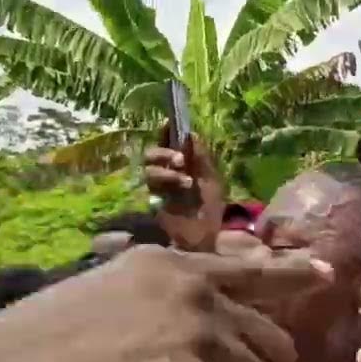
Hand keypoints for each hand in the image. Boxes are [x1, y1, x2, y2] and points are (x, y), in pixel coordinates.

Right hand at [144, 134, 225, 252]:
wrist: (205, 238)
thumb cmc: (209, 210)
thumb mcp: (211, 181)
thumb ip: (201, 158)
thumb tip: (191, 134)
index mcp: (180, 166)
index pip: (167, 144)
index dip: (166, 132)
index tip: (169, 123)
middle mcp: (165, 174)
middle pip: (152, 154)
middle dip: (164, 153)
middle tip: (179, 160)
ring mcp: (157, 189)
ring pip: (149, 169)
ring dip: (167, 172)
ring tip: (186, 181)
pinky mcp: (151, 202)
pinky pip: (150, 186)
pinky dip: (166, 184)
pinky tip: (181, 189)